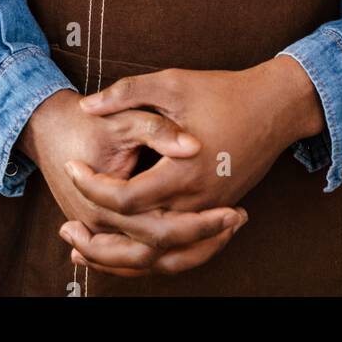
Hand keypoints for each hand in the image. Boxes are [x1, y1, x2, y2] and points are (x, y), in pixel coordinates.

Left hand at [60, 58, 323, 275]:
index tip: (71, 169)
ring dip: (121, 258)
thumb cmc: (224, 91)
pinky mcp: (216, 213)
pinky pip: (182, 250)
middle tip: (66, 228)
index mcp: (183, 170)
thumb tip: (86, 106)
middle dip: (98, 239)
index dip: (92, 188)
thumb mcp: (172, 83)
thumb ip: (127, 93)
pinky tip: (128, 247)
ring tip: (85, 251)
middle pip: (139, 240)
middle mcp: (197, 200)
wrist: (276, 106)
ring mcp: (209, 211)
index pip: (125, 200)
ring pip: (161, 254)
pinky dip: (152, 255)